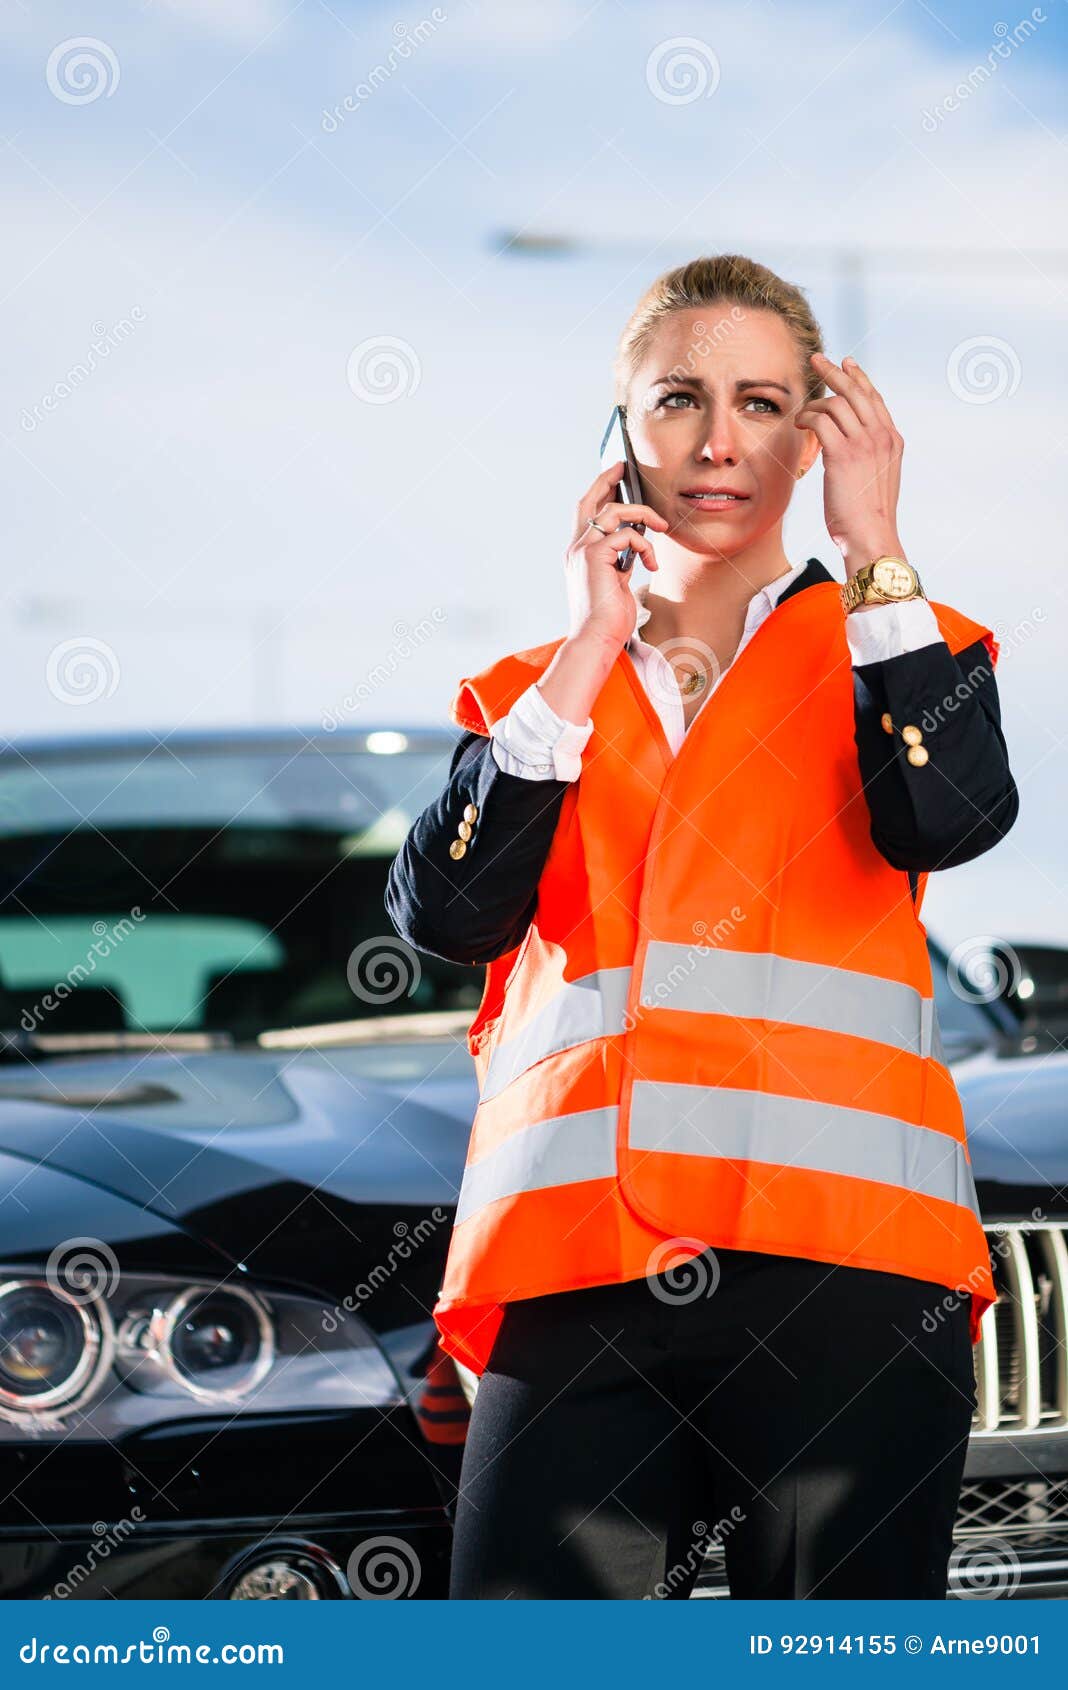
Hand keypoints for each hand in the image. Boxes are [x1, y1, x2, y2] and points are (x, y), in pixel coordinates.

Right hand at [565, 460, 667, 648]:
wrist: (597, 639)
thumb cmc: (609, 619)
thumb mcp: (616, 582)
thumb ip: (619, 560)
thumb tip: (635, 543)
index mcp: (579, 554)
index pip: (587, 514)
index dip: (600, 492)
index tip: (616, 478)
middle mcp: (576, 549)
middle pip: (589, 500)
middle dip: (607, 479)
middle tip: (623, 466)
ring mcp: (582, 551)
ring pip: (613, 511)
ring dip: (642, 514)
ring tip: (661, 527)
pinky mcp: (594, 557)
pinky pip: (626, 534)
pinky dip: (644, 545)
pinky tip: (651, 563)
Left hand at [795, 353, 905, 576]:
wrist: (872, 537)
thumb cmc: (869, 518)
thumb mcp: (876, 480)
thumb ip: (868, 458)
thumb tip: (848, 450)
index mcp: (892, 441)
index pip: (875, 399)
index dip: (859, 378)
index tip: (846, 364)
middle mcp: (882, 436)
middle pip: (856, 391)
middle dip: (835, 372)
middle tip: (817, 359)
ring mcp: (864, 443)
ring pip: (837, 403)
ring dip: (815, 404)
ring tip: (802, 415)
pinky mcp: (843, 454)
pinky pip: (821, 420)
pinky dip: (807, 417)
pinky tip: (799, 424)